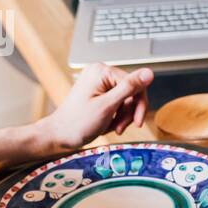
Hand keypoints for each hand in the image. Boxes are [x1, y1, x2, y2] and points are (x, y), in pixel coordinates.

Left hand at [36, 63, 153, 153]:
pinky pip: (117, 102)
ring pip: (126, 99)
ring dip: (123, 116)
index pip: (135, 84)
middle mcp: (100, 73)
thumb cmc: (77, 123)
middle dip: (129, 112)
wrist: (58, 136)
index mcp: (102, 72)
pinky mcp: (98, 92)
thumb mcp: (107, 106)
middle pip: (131, 91)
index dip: (139, 104)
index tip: (137, 121)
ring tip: (114, 127)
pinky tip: (109, 124)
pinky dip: (117, 116)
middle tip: (122, 127)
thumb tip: (149, 73)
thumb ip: (129, 88)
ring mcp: (98, 83)